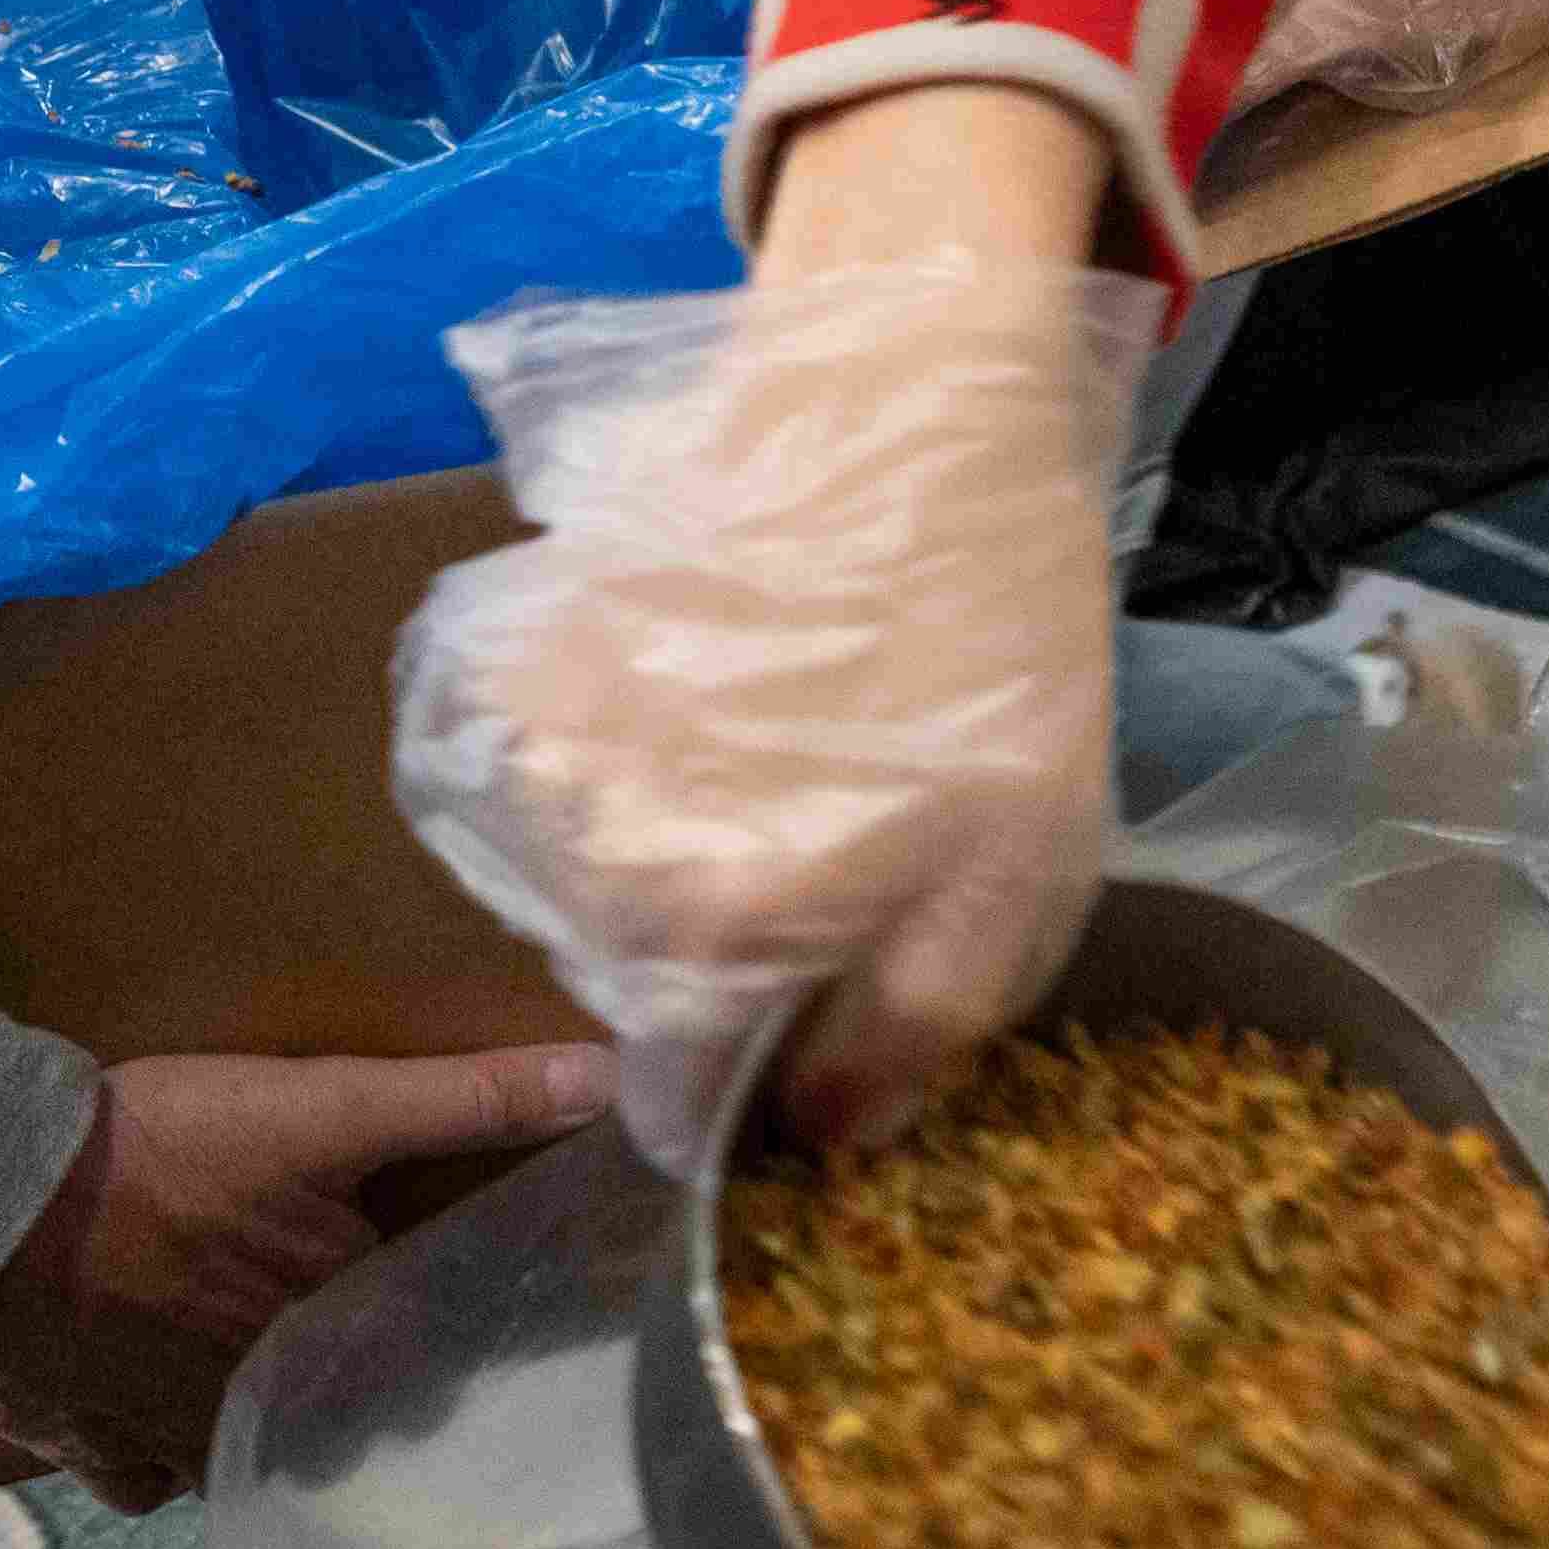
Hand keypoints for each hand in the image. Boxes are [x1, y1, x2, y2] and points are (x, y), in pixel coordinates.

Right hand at [0, 1045, 621, 1509]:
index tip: (436, 1314)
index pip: (415, 1353)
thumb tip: (605, 1079)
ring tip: (257, 1388)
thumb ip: (467, 1099)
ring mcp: (167, 1430)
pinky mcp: (83, 1442)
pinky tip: (153, 1424)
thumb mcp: (329, 1105)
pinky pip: (140, 1481)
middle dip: (349, 1389)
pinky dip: (152, 1459)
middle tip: (343, 1341)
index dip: (426, 1331)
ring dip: (256, 1426)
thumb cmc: (164, 1147)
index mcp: (327, 1316)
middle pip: (333, 1413)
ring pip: (240, 1453)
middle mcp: (260, 1392)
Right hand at [400, 161, 1161, 1168]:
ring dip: (659, 839)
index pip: (674, 1082)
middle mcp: (593, 858)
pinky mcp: (527, 643)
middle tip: (825, 846)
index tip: (797, 1021)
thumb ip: (912, 1029)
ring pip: (581, 864)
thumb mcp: (1021, 873)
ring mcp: (544, 746)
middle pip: (629, 968)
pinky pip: (545, 755)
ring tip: (779, 752)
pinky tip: (711, 681)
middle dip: (712, 944)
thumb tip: (822, 1142)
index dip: (734, 1076)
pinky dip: (611, 743)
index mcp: (715, 933)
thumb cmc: (995, 646)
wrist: (913, 406)